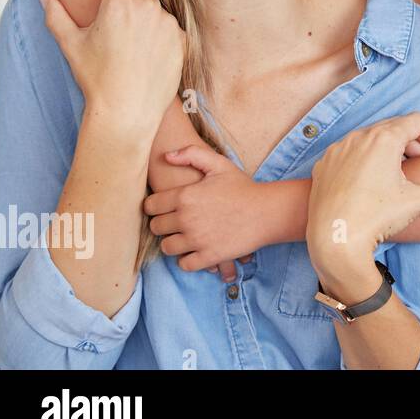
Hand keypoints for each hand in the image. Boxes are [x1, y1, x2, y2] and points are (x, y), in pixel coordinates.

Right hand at [41, 0, 184, 129]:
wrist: (127, 109)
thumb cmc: (97, 77)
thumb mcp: (71, 44)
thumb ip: (56, 16)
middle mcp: (149, 5)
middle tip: (126, 13)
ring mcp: (169, 22)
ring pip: (161, 8)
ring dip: (151, 16)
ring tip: (135, 41)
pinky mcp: (184, 39)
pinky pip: (173, 28)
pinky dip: (164, 34)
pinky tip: (149, 52)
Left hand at [143, 145, 266, 273]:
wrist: (269, 211)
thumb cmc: (244, 187)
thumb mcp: (219, 164)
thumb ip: (191, 154)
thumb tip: (166, 156)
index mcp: (185, 196)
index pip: (151, 206)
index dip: (155, 206)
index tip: (164, 208)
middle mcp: (186, 219)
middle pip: (156, 227)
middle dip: (163, 224)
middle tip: (175, 222)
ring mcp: (197, 240)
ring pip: (167, 247)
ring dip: (173, 243)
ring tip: (184, 237)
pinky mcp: (209, 256)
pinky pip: (185, 264)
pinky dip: (187, 260)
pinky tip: (195, 251)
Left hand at [305, 113, 419, 277]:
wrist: (333, 241)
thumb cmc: (376, 218)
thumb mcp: (418, 202)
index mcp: (383, 139)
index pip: (417, 121)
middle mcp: (358, 136)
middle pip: (394, 127)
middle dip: (414, 143)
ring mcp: (338, 149)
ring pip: (371, 138)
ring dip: (390, 150)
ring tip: (400, 174)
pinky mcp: (324, 164)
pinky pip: (350, 151)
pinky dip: (366, 159)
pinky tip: (372, 183)